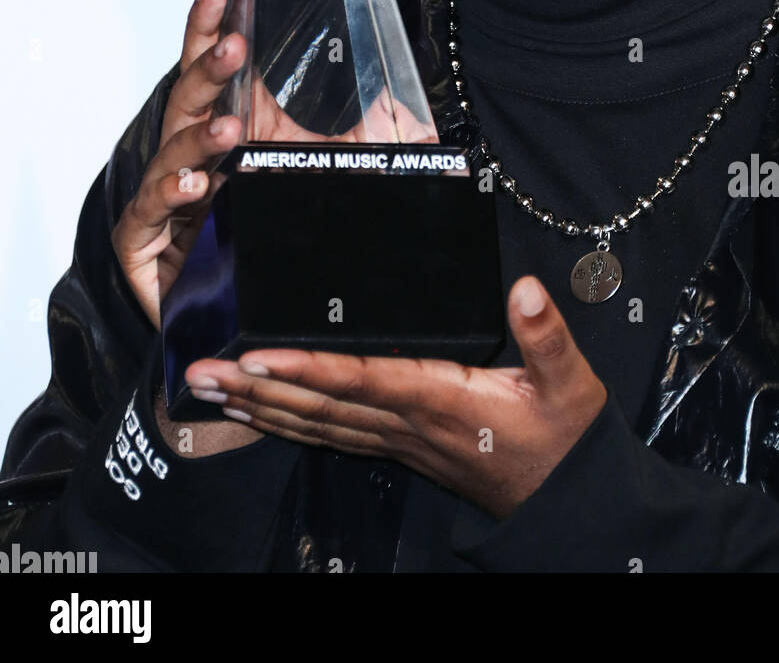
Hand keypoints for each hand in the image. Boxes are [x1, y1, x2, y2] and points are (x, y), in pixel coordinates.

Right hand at [112, 0, 436, 333]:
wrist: (238, 329)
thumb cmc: (268, 248)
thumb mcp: (327, 182)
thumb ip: (361, 141)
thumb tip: (405, 104)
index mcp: (226, 134)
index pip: (217, 72)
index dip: (214, 29)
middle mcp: (190, 158)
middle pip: (191, 99)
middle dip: (209, 69)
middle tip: (235, 47)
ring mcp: (163, 199)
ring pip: (170, 152)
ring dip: (198, 137)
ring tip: (229, 130)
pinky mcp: (143, 245)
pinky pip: (147, 214)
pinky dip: (166, 196)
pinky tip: (191, 187)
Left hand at [184, 276, 607, 519]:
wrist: (566, 499)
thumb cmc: (562, 437)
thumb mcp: (569, 382)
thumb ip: (545, 334)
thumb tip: (524, 289)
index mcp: (441, 400)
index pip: (361, 380)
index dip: (308, 369)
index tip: (258, 355)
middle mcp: (407, 422)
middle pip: (320, 406)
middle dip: (257, 389)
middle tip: (201, 372)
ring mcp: (399, 439)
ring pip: (317, 426)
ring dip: (261, 408)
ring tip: (211, 390)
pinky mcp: (400, 445)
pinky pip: (333, 436)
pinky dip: (290, 425)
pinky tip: (262, 414)